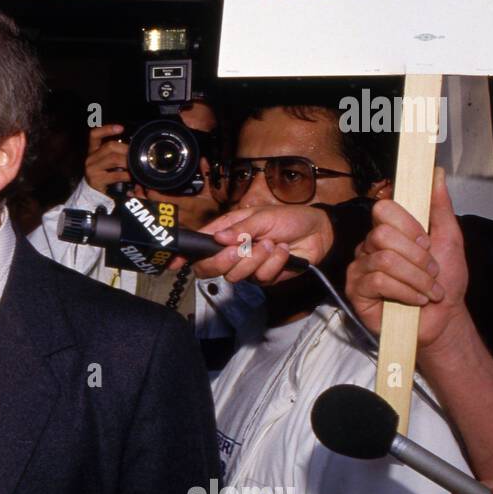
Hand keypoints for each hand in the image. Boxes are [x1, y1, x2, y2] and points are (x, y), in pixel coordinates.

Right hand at [84, 125, 130, 194]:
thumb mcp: (106, 161)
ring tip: (136, 165)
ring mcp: (92, 169)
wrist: (93, 193)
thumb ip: (115, 152)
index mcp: (93, 150)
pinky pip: (116, 174)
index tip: (121, 128)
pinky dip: (127, 175)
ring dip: (128, 161)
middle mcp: (90, 158)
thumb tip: (134, 146)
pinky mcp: (96, 180)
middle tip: (137, 154)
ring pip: (113, 158)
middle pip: (110, 146)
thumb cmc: (104, 174)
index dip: (107, 129)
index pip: (94, 135)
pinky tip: (132, 176)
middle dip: (126, 149)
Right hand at [184, 204, 333, 283]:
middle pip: (209, 268)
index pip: (199, 245)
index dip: (184, 255)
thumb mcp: (263, 215)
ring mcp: (246, 266)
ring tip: (271, 244)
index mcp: (226, 232)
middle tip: (242, 248)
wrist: (318, 232)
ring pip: (234, 275)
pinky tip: (283, 251)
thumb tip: (218, 238)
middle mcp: (232, 251)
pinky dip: (273, 263)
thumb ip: (240, 229)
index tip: (174, 263)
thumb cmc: (288, 218)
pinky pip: (260, 277)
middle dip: (224, 260)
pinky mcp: (264, 278)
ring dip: (255, 258)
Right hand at [346, 167, 466, 351]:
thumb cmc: (445, 282)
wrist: (444, 319)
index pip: (384, 209)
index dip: (408, 225)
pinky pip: (378, 281)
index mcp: (389, 231)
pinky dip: (405, 291)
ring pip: (383, 260)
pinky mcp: (356, 291)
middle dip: (417, 257)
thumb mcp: (449, 240)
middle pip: (382, 235)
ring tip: (428, 291)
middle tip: (431, 272)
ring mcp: (360, 268)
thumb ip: (440, 207)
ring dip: (416, 278)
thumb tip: (436, 173)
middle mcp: (369, 246)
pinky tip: (416, 301)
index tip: (427, 243)